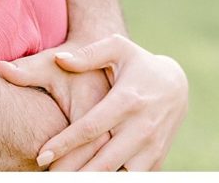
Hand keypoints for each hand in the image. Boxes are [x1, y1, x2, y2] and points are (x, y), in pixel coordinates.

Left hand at [2, 34, 186, 171]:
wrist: (176, 85)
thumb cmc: (138, 64)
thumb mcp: (117, 49)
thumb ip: (88, 54)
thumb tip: (60, 59)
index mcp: (127, 100)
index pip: (91, 128)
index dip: (65, 143)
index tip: (42, 154)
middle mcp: (142, 127)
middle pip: (104, 160)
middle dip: (75, 173)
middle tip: (50, 176)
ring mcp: (152, 146)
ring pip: (120, 175)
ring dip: (94, 181)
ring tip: (67, 181)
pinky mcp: (157, 159)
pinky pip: (133, 179)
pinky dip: (112, 181)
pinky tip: (90, 180)